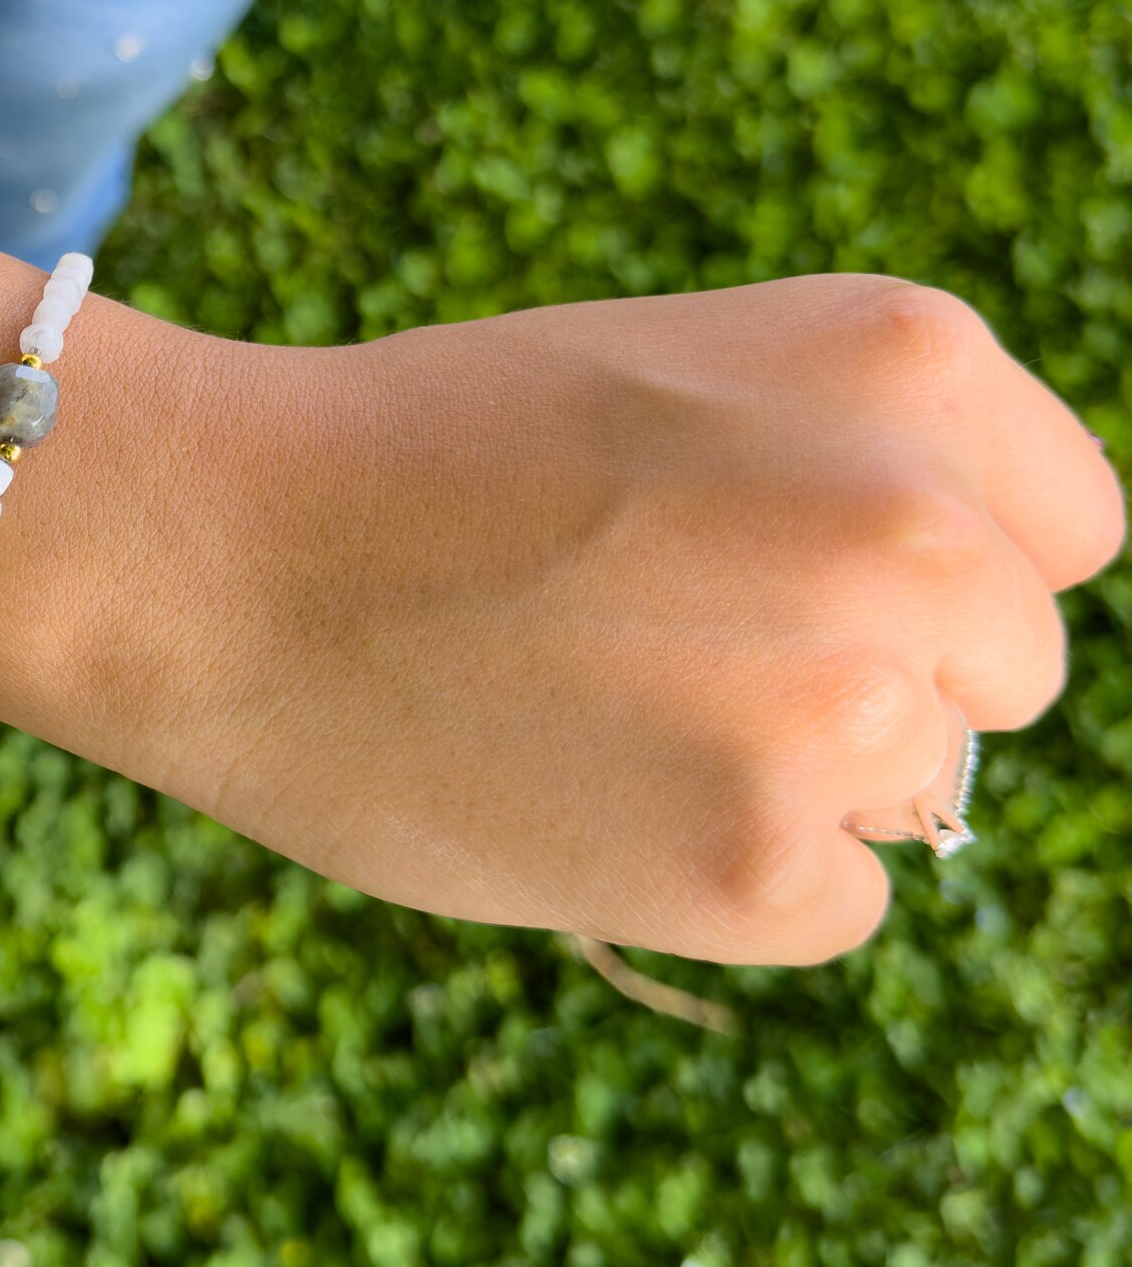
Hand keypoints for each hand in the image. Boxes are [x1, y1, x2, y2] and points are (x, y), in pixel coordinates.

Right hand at [75, 277, 1120, 965]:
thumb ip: (865, 456)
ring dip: (796, 776)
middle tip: (674, 643)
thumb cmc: (431, 450)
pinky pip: (835, 905)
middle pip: (1006, 669)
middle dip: (878, 674)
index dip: (939, 561)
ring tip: (603, 708)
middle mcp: (917, 526)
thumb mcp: (689, 369)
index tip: (800, 567)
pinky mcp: (761, 864)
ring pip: (922, 793)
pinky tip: (586, 794)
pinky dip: (728, 881)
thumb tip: (984, 612)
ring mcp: (849, 703)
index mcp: (908, 360)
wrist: (219, 549)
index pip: (1062, 530)